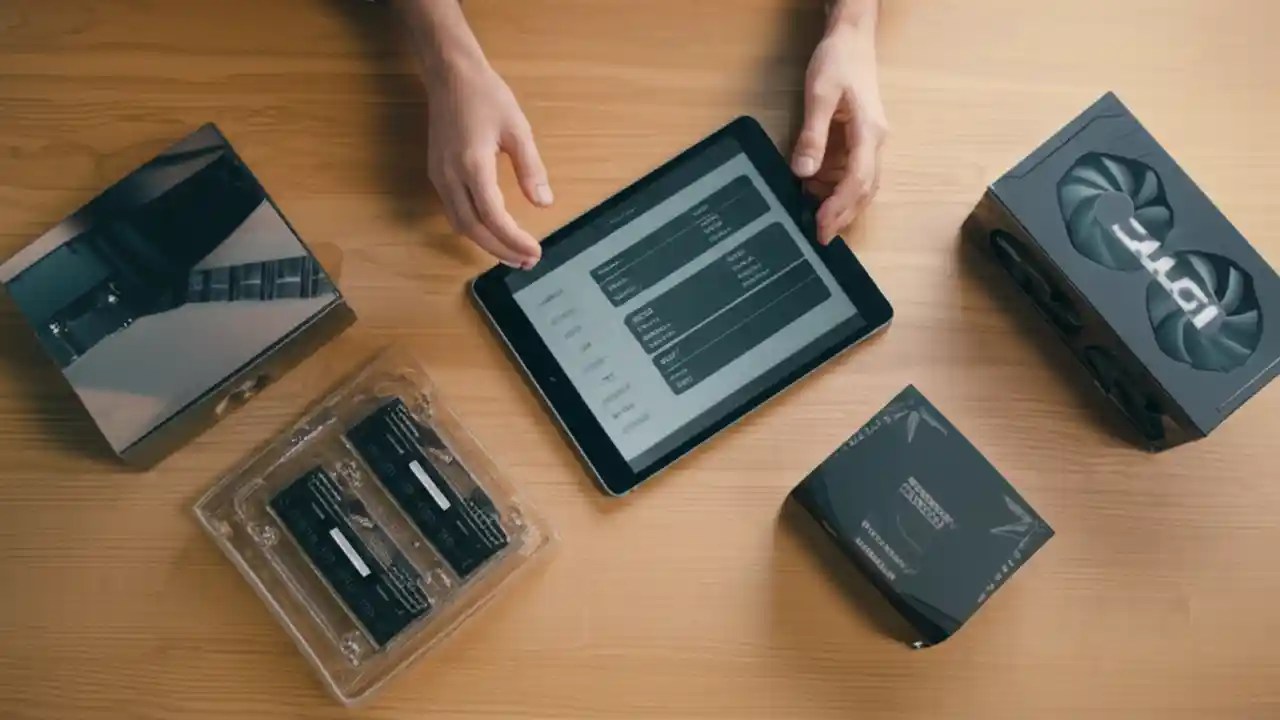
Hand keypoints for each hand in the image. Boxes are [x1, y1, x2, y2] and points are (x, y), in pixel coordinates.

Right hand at [426, 61, 552, 267]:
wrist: (450, 75)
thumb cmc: (487, 96)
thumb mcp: (518, 129)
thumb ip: (530, 168)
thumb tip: (544, 203)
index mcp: (472, 164)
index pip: (492, 216)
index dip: (513, 239)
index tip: (535, 251)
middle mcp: (450, 176)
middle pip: (472, 229)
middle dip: (500, 250)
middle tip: (527, 261)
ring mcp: (439, 177)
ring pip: (460, 224)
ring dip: (486, 243)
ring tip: (514, 253)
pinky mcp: (436, 175)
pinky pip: (454, 212)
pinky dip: (474, 229)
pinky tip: (494, 232)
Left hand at [791, 17, 887, 244]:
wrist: (852, 39)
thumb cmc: (837, 61)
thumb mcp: (819, 95)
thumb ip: (812, 134)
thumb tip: (804, 172)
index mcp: (869, 133)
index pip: (858, 180)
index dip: (839, 207)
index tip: (821, 226)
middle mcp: (876, 142)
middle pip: (864, 190)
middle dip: (843, 215)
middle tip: (819, 237)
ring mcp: (870, 142)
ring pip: (861, 184)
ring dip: (840, 203)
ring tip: (813, 215)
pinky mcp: (861, 140)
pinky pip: (852, 172)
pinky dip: (836, 187)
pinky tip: (814, 189)